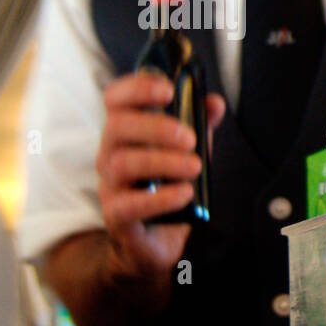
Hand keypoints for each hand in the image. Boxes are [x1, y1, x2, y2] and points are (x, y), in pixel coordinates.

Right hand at [94, 72, 225, 282]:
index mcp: (126, 133)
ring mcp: (111, 186)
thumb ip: (200, 125)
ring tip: (194, 167)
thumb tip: (214, 102)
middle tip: (190, 139)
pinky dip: (160, 198)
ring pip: (122, 164)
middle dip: (156, 127)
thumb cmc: (169, 185)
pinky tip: (184, 193)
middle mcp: (111, 155)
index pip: (115, 100)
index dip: (136, 88)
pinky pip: (128, 205)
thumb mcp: (188, 151)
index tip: (168, 90)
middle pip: (117, 127)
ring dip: (162, 162)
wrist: (158, 237)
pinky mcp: (118, 216)